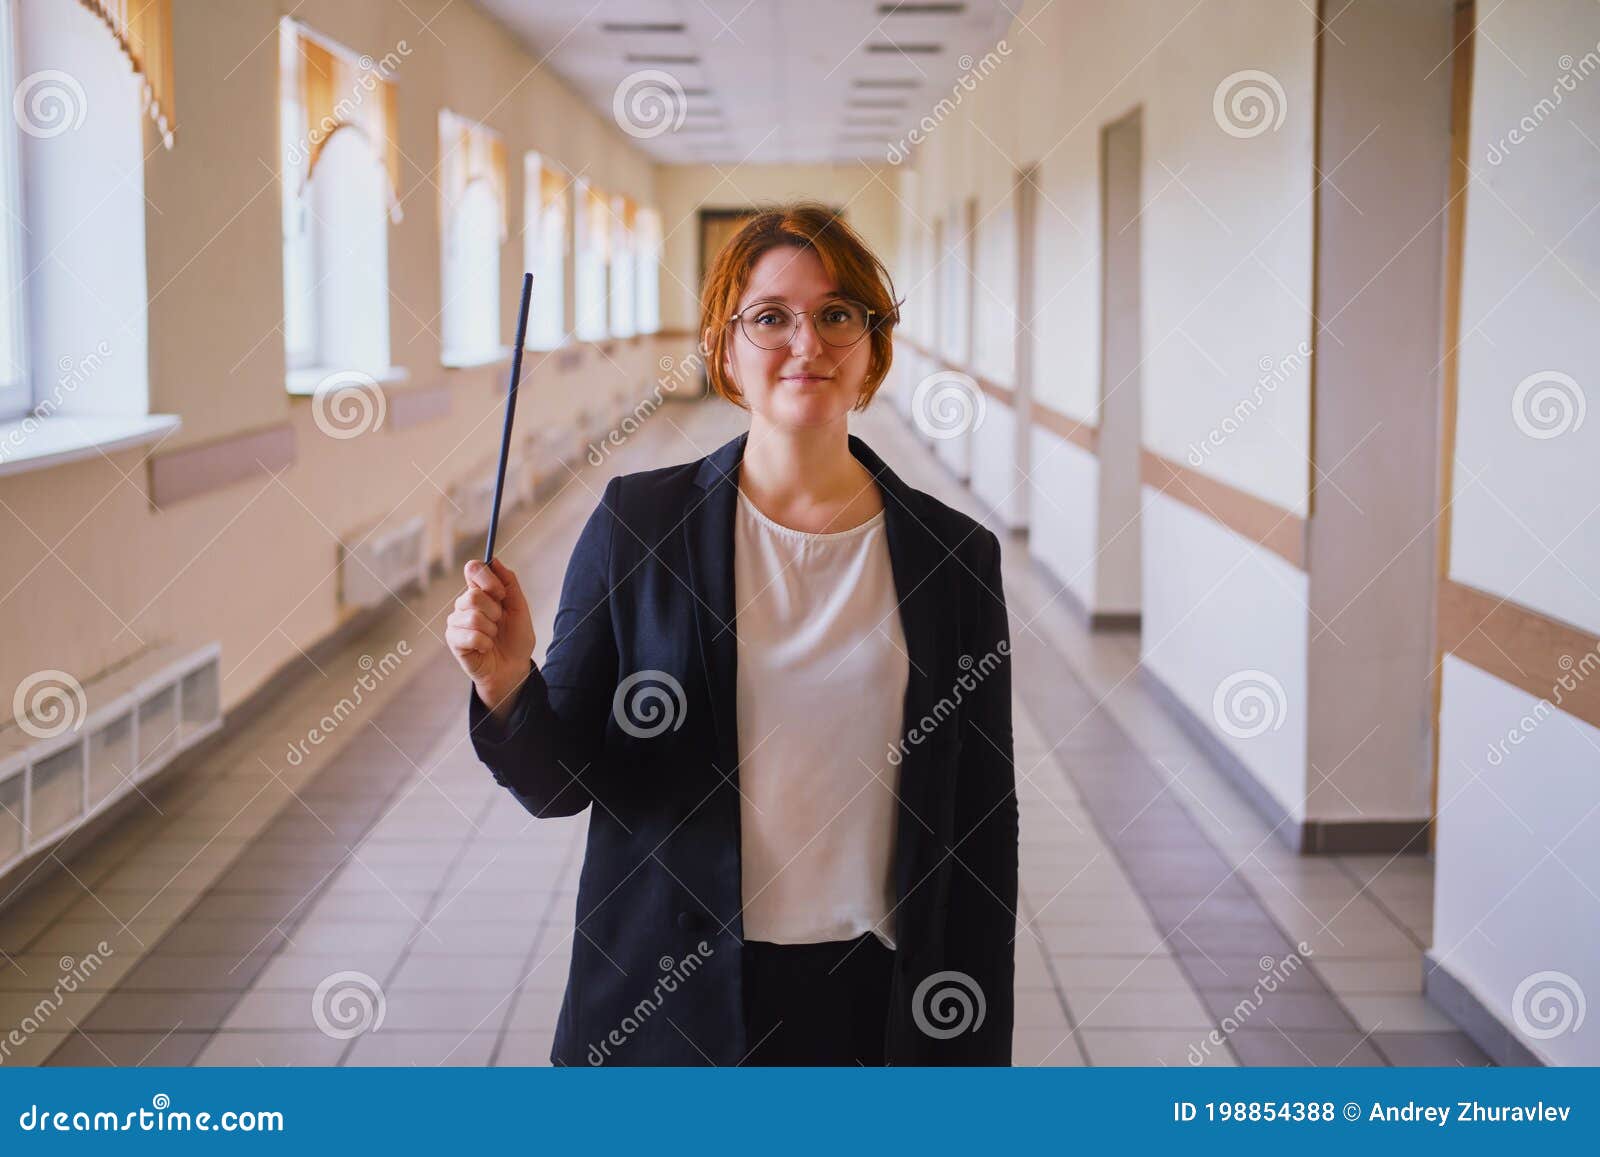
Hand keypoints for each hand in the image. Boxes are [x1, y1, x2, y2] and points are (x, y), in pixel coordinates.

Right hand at [449, 558, 535, 718]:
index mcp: (481, 592)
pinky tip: (486, 648)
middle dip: (494, 612)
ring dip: (491, 630)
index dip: (487, 579)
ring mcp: (456, 621)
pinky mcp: (453, 639)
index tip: (501, 594)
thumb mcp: (519, 608)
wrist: (513, 668)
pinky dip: (485, 643)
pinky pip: (470, 635)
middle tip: (499, 623)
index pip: (473, 569)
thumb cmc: (516, 639)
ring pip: (472, 617)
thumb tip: (495, 560)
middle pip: (473, 595)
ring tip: (493, 637)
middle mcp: (465, 603)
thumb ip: (509, 583)